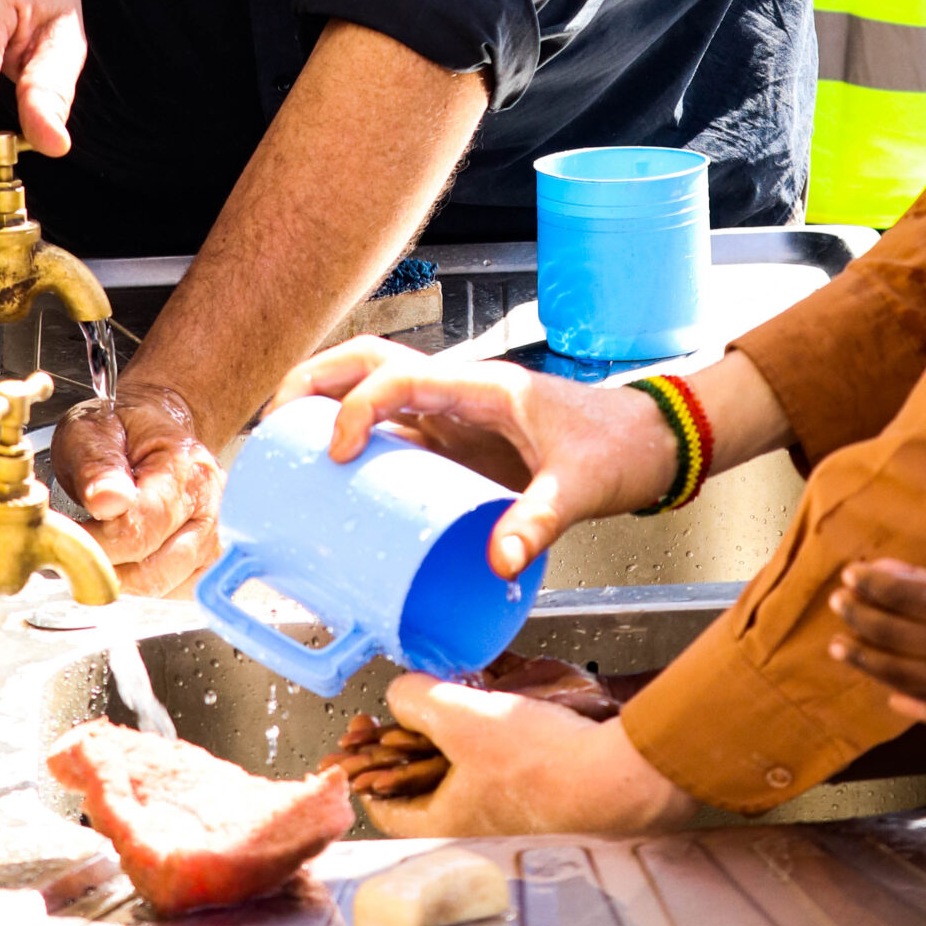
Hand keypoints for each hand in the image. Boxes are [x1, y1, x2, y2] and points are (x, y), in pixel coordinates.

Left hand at [51, 384, 225, 593]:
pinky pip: (174, 595)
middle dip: (104, 568)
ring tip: (97, 552)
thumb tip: (106, 500)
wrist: (157, 424)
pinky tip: (123, 563)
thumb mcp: (95, 429)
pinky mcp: (209, 562)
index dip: (94, 542)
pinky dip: (142, 589)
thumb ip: (97, 463)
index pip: (140, 527)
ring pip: (163, 589)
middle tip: (72, 552)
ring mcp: (214, 538)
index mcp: (185, 468)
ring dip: (122, 581)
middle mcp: (209, 507)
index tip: (61, 540)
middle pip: (154, 569)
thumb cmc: (124, 430)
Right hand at [270, 339, 679, 577]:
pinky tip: (334, 474)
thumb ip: (539, 522)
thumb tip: (497, 563)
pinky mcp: (458, 442)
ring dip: (329, 399)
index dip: (360, 405)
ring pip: (378, 388)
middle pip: (373, 362)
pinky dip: (358, 438)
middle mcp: (461, 391)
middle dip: (319, 378)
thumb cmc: (618, 447)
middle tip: (276, 416)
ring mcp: (456, 414)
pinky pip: (396, 430)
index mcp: (483, 387)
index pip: (402, 377)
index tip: (336, 448)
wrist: (649, 442)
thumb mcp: (579, 486)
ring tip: (284, 435)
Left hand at [361, 674, 696, 838]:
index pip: (382, 809)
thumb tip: (399, 696)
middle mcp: (473, 830)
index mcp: (444, 826)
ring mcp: (507, 814)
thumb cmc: (542, 763)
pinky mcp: (537, 793)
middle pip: (422, 785)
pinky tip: (496, 708)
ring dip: (451, 736)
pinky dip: (486, 737)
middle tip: (410, 707)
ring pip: (460, 772)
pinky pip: (495, 765)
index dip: (366, 768)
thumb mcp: (459, 717)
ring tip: (453, 699)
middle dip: (411, 742)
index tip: (366, 732)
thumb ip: (415, 698)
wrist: (616, 776)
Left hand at [827, 501, 925, 748]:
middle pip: (897, 635)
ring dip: (869, 660)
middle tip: (835, 603)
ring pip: (905, 674)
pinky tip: (888, 698)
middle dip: (862, 617)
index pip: (909, 596)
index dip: (875, 584)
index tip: (850, 574)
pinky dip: (905, 700)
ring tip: (839, 649)